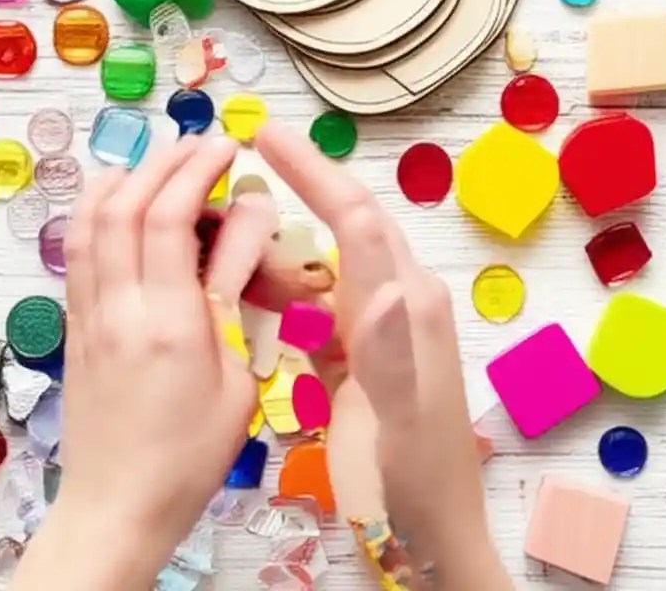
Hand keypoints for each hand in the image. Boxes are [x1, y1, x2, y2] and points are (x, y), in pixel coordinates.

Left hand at [14, 135, 272, 589]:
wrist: (117, 506)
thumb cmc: (190, 457)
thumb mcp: (238, 382)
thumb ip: (236, 299)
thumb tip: (248, 229)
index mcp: (170, 324)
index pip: (172, 217)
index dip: (197, 170)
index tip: (226, 148)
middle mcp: (120, 309)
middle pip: (126, 206)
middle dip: (163, 162)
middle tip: (198, 145)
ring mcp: (88, 316)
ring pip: (89, 223)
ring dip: (122, 178)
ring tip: (152, 160)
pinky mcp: (73, 329)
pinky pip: (76, 254)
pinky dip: (93, 214)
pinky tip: (112, 203)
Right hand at [255, 123, 502, 579]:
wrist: (433, 532)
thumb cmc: (413, 484)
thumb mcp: (399, 426)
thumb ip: (392, 356)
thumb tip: (387, 286)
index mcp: (407, 310)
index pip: (357, 220)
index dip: (312, 172)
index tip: (265, 133)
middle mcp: (400, 305)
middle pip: (347, 226)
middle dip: (300, 183)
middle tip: (247, 149)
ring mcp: (382, 329)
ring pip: (329, 263)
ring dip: (286, 235)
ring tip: (233, 214)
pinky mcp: (364, 356)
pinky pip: (321, 303)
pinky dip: (285, 285)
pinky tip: (253, 285)